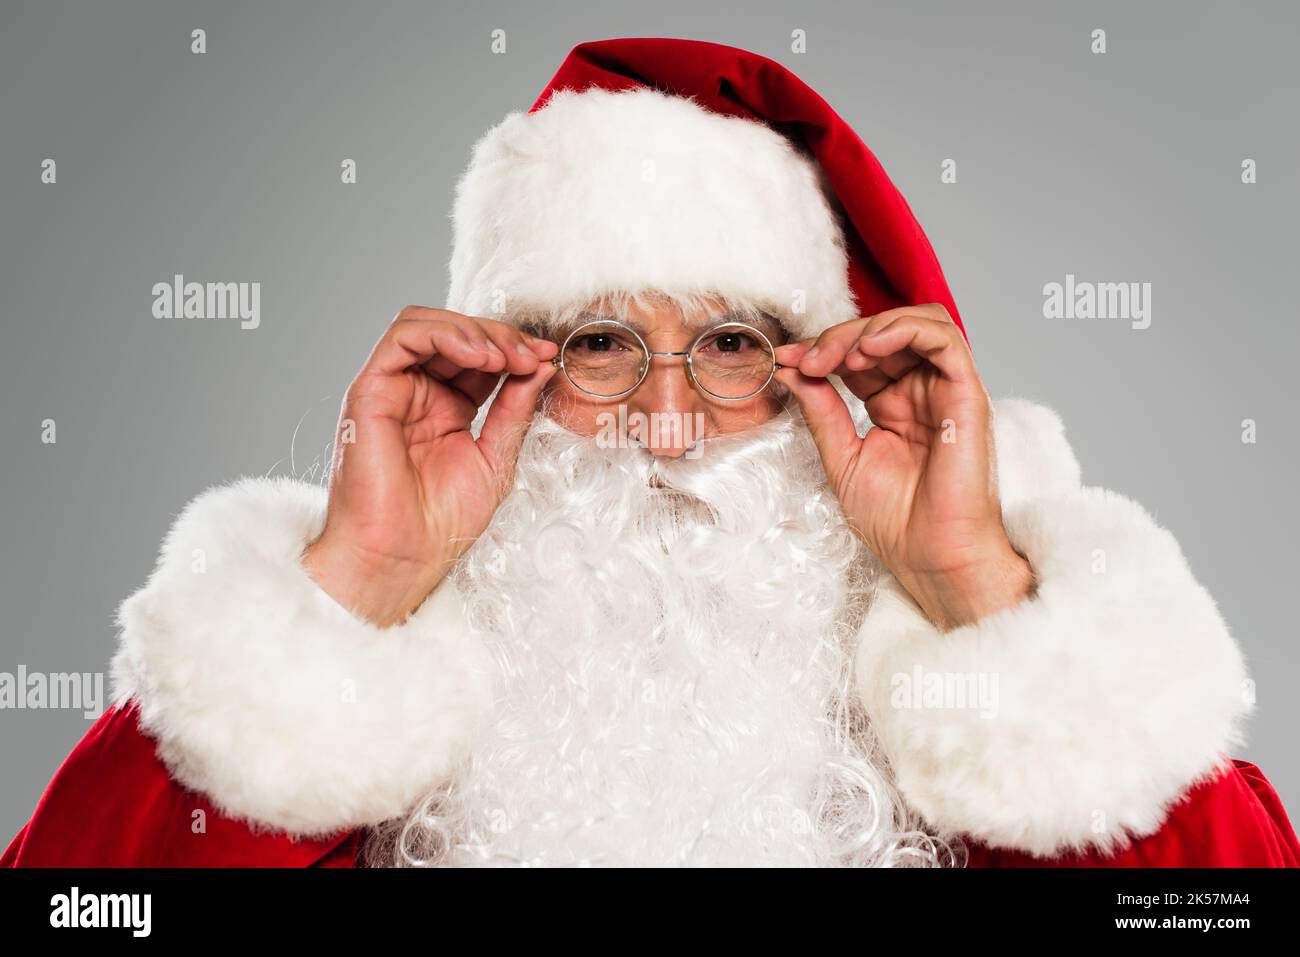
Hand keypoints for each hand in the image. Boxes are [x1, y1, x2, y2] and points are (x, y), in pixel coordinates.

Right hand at [303, 306, 557, 626]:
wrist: (401, 559)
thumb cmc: (439, 524)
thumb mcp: (495, 457)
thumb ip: (515, 410)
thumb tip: (540, 365)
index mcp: (445, 408)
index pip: (478, 357)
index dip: (514, 349)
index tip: (547, 357)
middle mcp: (416, 394)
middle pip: (455, 334)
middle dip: (500, 336)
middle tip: (533, 353)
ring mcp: (391, 390)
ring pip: (427, 325)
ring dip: (475, 331)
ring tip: (507, 355)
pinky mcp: (369, 390)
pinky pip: (403, 337)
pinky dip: (445, 334)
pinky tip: (479, 356)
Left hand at [774, 304, 1033, 631]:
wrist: (931, 558)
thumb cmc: (897, 522)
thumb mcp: (841, 458)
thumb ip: (821, 412)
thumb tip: (792, 370)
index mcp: (893, 405)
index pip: (859, 355)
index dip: (821, 349)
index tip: (786, 360)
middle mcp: (921, 392)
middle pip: (884, 332)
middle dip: (838, 337)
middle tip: (805, 359)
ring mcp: (946, 392)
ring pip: (917, 324)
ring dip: (870, 327)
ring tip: (838, 356)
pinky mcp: (967, 395)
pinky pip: (944, 339)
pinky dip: (904, 330)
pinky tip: (869, 349)